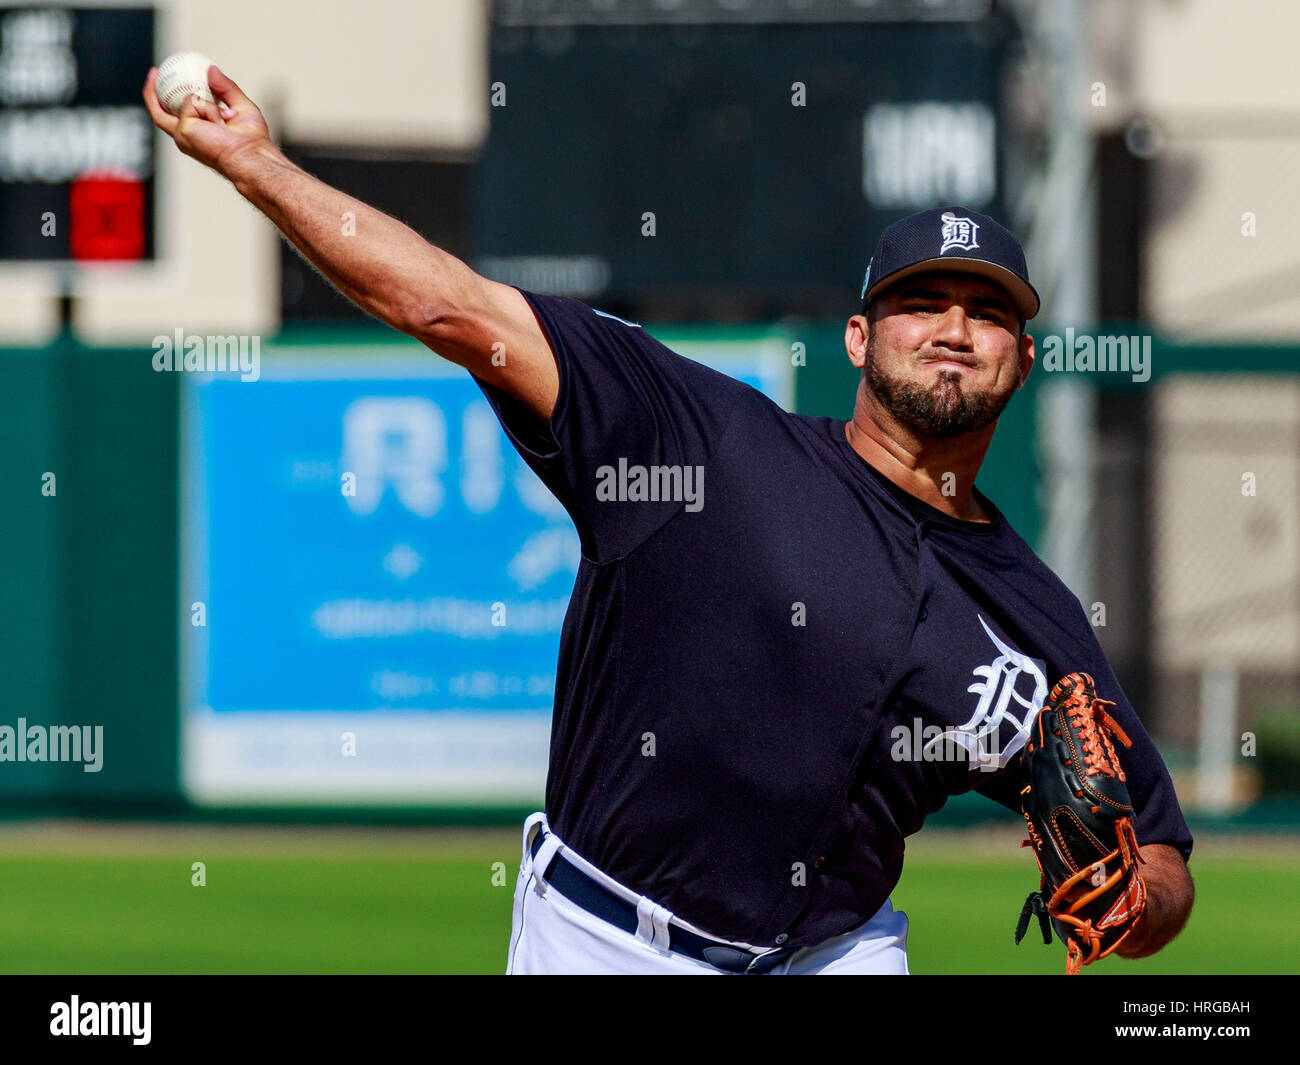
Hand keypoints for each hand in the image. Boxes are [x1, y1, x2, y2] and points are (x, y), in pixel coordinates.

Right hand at [143, 64, 272, 175]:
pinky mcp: (183, 130)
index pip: (172, 116)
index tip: (164, 77)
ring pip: (186, 101)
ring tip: (228, 118)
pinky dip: (210, 108)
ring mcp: (181, 134)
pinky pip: (194, 103)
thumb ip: (226, 88)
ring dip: (210, 105)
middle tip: (156, 71)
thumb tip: (211, 69)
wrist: (251, 155)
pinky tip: (221, 123)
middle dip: (151, 91)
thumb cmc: (251, 141)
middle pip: (158, 112)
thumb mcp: (240, 107)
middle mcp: (185, 136)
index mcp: (195, 133)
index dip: (163, 98)